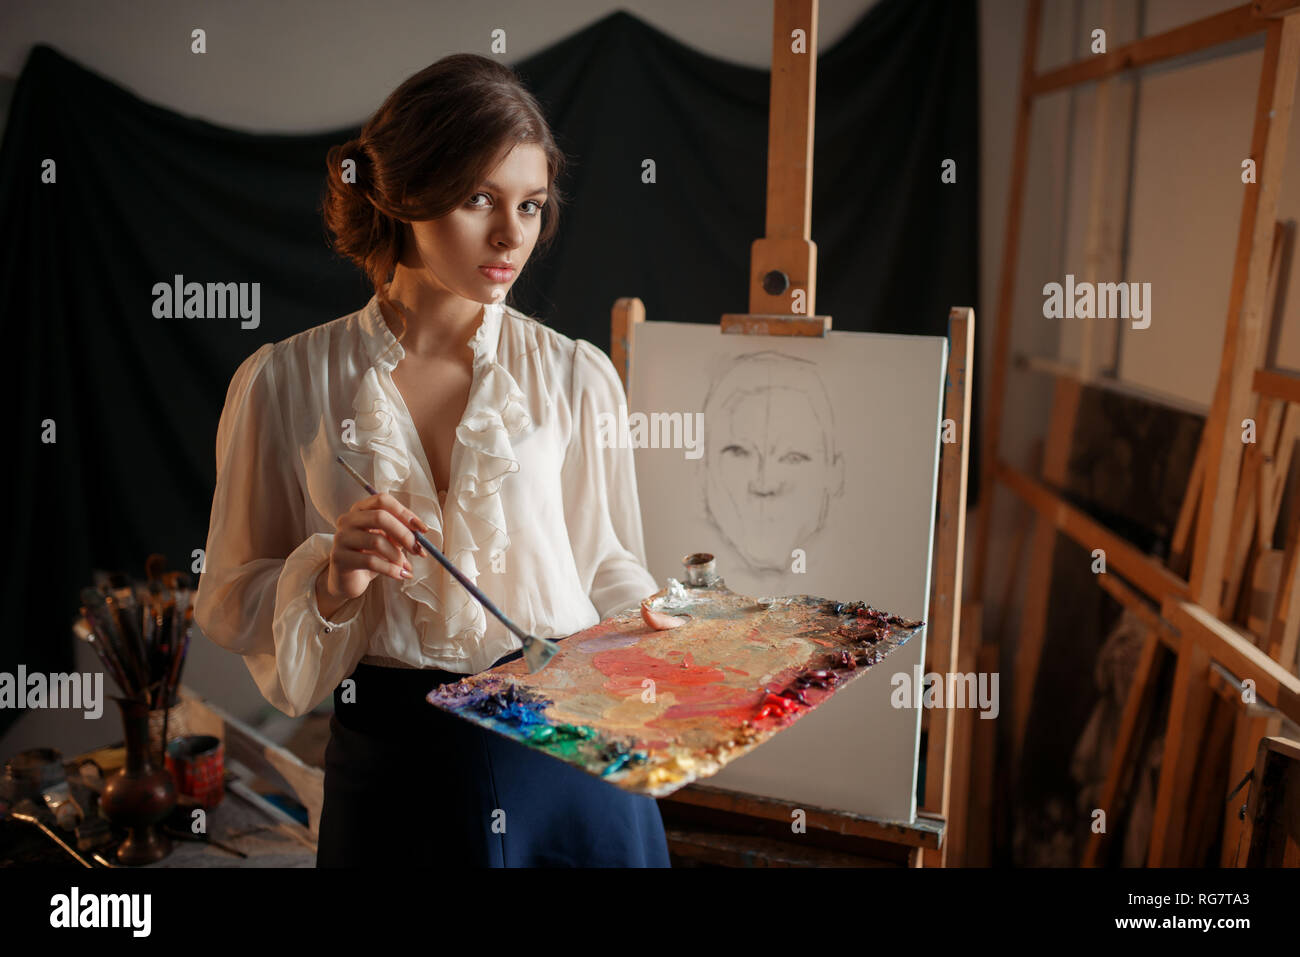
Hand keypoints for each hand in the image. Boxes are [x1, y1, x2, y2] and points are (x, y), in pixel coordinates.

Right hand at [317, 492, 428, 619]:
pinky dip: (391, 569)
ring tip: (404, 566)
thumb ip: (400, 533)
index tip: (422, 529)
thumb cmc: (370, 556)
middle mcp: (348, 519)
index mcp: (360, 509)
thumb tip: (421, 534)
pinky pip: (371, 561)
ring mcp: (341, 538)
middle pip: (380, 517)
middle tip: (418, 549)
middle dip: (403, 534)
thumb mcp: (387, 540)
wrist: (348, 580)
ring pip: (376, 541)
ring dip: (397, 556)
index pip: (383, 500)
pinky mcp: (339, 558)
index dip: (405, 513)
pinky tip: (399, 575)